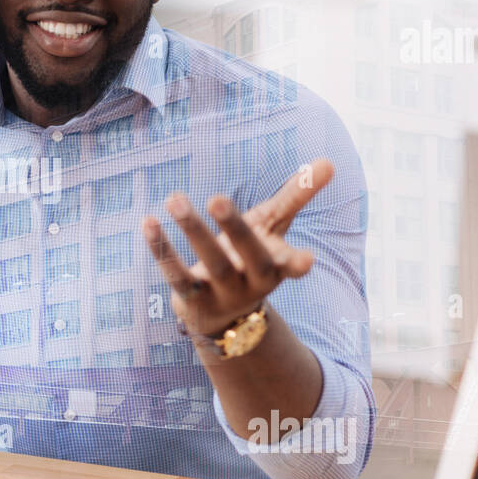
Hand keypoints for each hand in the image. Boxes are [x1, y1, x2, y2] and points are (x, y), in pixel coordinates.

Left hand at [141, 159, 334, 338]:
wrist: (223, 316)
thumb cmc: (251, 258)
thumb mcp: (272, 229)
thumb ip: (296, 196)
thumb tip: (330, 162)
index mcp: (276, 266)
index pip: (291, 266)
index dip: (297, 264)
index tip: (307, 261)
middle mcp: (252, 281)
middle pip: (249, 257)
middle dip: (235, 229)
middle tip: (217, 199)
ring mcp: (222, 292)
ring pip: (209, 263)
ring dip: (192, 231)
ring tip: (175, 199)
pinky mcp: (192, 298)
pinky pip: (175, 274)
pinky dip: (161, 248)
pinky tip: (148, 222)